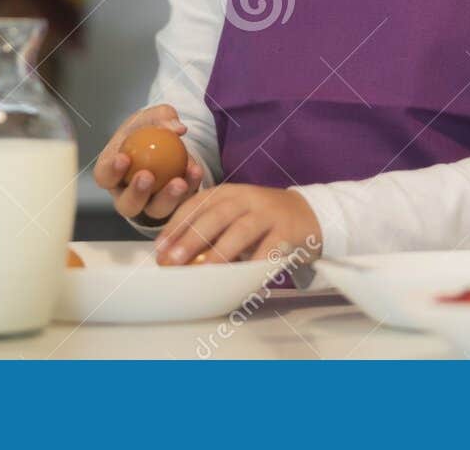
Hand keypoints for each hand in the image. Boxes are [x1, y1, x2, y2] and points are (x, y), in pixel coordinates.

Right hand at [94, 103, 206, 222]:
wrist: (168, 143)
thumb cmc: (149, 129)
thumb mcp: (151, 117)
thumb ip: (162, 117)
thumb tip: (177, 128)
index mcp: (112, 172)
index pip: (104, 176)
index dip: (111, 171)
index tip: (124, 158)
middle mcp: (126, 194)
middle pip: (127, 204)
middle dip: (136, 194)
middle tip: (148, 176)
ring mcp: (149, 204)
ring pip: (154, 211)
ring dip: (167, 199)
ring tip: (179, 183)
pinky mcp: (173, 205)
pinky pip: (180, 204)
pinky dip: (190, 189)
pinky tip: (196, 173)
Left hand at [154, 183, 321, 265]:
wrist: (310, 214)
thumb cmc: (262, 219)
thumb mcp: (234, 214)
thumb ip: (210, 229)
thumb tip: (174, 256)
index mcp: (228, 192)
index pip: (197, 204)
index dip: (177, 224)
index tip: (160, 247)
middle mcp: (247, 198)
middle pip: (216, 215)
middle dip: (191, 238)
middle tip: (172, 261)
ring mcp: (269, 212)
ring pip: (241, 230)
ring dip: (219, 252)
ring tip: (203, 271)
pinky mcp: (288, 230)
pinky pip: (269, 248)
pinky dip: (254, 263)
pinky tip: (242, 278)